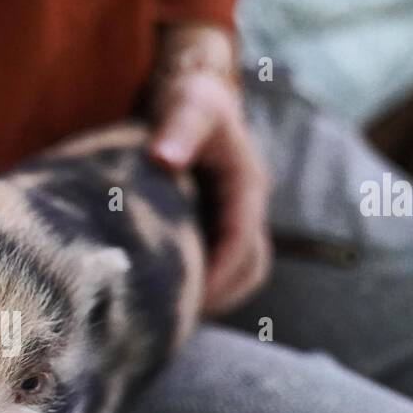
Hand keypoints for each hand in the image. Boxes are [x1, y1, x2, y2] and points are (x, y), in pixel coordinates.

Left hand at [149, 24, 271, 315]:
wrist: (193, 93)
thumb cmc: (189, 98)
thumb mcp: (187, 103)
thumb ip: (178, 127)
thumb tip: (163, 159)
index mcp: (247, 184)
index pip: (242, 241)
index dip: (218, 273)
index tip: (189, 299)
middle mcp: (249, 205)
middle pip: (250, 267)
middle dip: (219, 294)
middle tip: (176, 318)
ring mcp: (237, 217)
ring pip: (242, 272)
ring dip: (215, 296)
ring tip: (173, 316)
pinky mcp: (220, 225)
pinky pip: (222, 266)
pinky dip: (204, 284)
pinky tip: (167, 295)